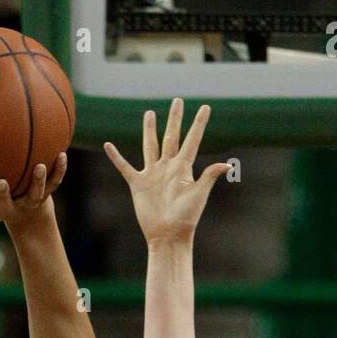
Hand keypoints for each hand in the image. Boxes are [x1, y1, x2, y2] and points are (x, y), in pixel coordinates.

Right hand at [0, 154, 66, 226]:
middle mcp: (9, 208)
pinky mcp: (46, 195)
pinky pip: (55, 182)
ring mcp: (29, 202)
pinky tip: (62, 154)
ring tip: (40, 166)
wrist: (28, 214)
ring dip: (38, 182)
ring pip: (35, 194)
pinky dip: (59, 170)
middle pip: (5, 205)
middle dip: (3, 196)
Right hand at [104, 99, 228, 244]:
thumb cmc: (186, 218)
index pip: (192, 140)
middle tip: (177, 101)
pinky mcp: (138, 184)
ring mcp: (152, 174)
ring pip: (150, 145)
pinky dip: (116, 157)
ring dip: (149, 129)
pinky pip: (125, 167)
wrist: (168, 235)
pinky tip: (108, 145)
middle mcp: (168, 167)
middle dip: (174, 119)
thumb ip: (209, 176)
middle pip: (171, 136)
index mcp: (183, 167)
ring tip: (150, 113)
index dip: (199, 124)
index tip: (206, 108)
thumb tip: (228, 165)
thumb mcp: (199, 194)